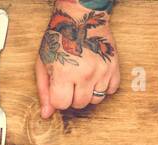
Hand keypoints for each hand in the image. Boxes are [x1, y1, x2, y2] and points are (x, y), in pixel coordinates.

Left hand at [36, 1, 119, 117]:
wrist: (80, 18)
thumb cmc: (58, 40)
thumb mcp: (43, 64)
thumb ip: (44, 91)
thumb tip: (47, 114)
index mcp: (65, 74)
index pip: (62, 104)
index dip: (58, 98)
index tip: (58, 87)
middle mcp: (86, 74)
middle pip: (80, 104)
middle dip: (72, 97)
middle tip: (70, 82)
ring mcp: (102, 70)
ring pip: (96, 99)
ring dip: (88, 93)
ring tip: (82, 79)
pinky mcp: (114, 66)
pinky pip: (111, 90)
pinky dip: (104, 87)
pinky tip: (95, 77)